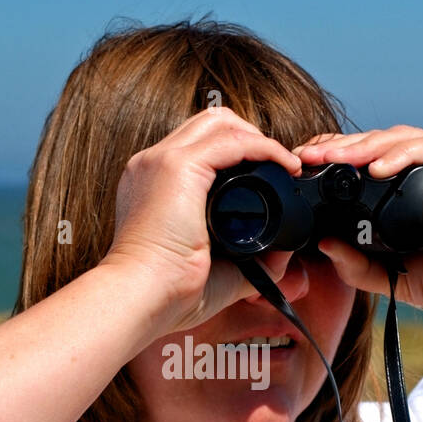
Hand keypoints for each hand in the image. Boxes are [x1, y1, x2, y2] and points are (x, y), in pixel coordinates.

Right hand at [103, 107, 302, 335]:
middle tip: (277, 167)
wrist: (138, 298)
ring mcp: (161, 161)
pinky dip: (264, 147)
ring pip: (219, 122)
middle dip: (248, 136)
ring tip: (284, 163)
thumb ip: (246, 261)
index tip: (265, 176)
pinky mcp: (178, 167)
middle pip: (207, 124)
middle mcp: (150, 165)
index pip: (195, 147)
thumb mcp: (212, 271)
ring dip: (257, 137)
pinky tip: (284, 165)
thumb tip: (282, 254)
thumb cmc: (165, 295)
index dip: (235, 153)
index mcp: (150, 185)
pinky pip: (232, 141)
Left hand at [294, 126, 422, 322]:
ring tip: (335, 159)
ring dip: (364, 146)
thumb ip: (360, 267)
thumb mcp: (397, 278)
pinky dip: (404, 155)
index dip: (333, 161)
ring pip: (401, 140)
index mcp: (406, 192)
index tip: (302, 168)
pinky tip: (378, 167)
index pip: (364, 163)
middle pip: (376, 145)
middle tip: (307, 157)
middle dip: (339, 148)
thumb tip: (323, 245)